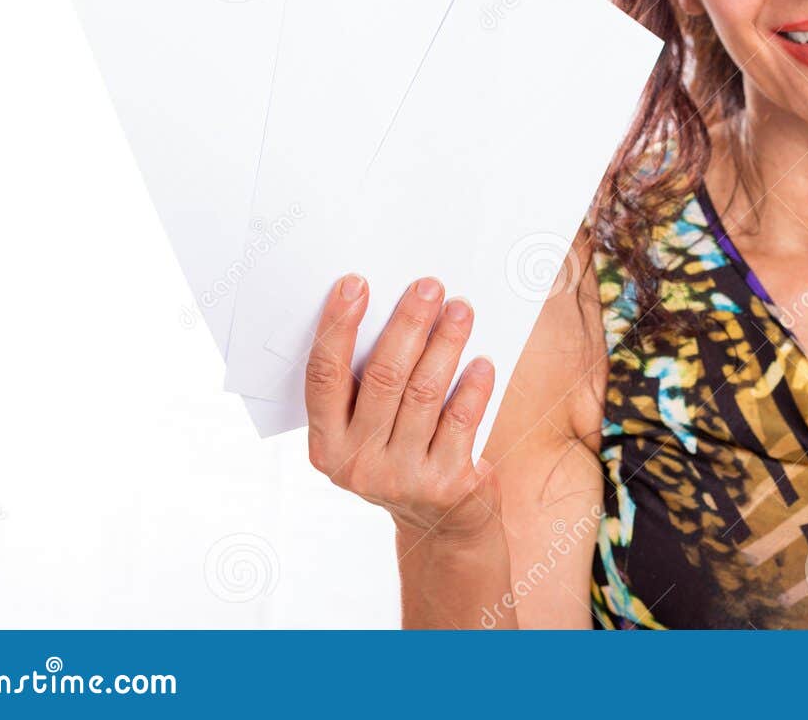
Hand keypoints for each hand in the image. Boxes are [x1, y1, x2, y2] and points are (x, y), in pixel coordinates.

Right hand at [305, 274, 500, 540]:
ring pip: (425, 392)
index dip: (338, 326)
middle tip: (428, 286)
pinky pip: (462, 419)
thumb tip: (393, 309)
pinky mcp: (447, 484)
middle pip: (382, 377)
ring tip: (461, 309)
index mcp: (327, 446)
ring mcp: (403, 477)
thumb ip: (368, 384)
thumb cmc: (403, 453)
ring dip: (446, 342)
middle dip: (407, 324)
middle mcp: (358, 464)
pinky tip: (483, 360)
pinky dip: (474, 385)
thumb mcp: (370, 430)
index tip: (355, 283)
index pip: (324, 376)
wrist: (443, 524)